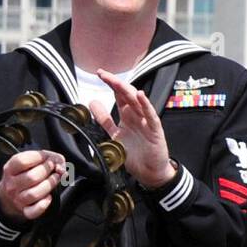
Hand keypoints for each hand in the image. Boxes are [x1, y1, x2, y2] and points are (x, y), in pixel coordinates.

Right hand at [0, 149, 65, 222]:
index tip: (47, 157)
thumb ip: (50, 157)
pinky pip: (35, 211)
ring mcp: (18, 199)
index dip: (39, 157)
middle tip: (54, 169)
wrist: (9, 196)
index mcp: (10, 169)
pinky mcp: (25, 211)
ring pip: (34, 194)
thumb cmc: (26, 173)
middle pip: (31, 177)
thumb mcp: (32, 160)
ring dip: (49, 185)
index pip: (22, 161)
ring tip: (55, 178)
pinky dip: (44, 204)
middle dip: (47, 171)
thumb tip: (60, 166)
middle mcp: (12, 185)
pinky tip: (49, 196)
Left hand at [90, 70, 175, 187]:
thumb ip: (104, 120)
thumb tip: (92, 103)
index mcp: (127, 117)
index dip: (110, 85)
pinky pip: (150, 115)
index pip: (118, 96)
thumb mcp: (114, 135)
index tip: (100, 74)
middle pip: (126, 95)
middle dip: (115, 83)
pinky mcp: (155, 130)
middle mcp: (136, 116)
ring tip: (116, 81)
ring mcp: (146, 122)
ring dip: (127, 90)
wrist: (149, 172)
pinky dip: (146, 105)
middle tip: (103, 74)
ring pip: (137, 102)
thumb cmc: (136, 155)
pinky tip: (140, 95)